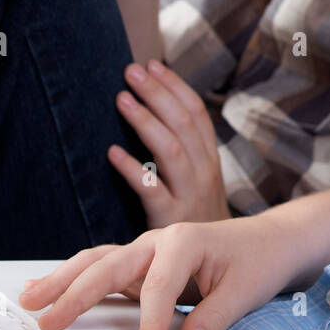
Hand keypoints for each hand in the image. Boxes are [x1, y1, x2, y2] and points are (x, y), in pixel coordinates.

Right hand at [18, 218, 294, 329]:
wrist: (267, 242)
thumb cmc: (256, 260)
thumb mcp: (245, 290)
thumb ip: (213, 316)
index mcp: (185, 240)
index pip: (159, 285)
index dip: (149, 320)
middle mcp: (159, 241)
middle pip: (110, 265)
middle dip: (77, 293)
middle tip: (49, 320)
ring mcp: (147, 252)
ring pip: (97, 262)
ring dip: (63, 279)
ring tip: (31, 298)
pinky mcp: (142, 266)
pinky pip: (103, 271)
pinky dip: (76, 279)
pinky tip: (50, 289)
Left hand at [109, 58, 229, 228]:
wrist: (217, 266)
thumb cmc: (197, 215)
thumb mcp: (199, 178)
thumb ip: (182, 147)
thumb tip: (152, 107)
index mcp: (209, 158)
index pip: (196, 112)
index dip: (175, 85)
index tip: (152, 64)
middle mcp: (203, 172)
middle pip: (183, 123)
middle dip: (157, 93)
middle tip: (131, 71)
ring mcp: (189, 194)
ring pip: (170, 149)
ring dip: (145, 120)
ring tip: (121, 99)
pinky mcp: (171, 219)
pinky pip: (151, 190)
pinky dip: (132, 169)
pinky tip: (112, 153)